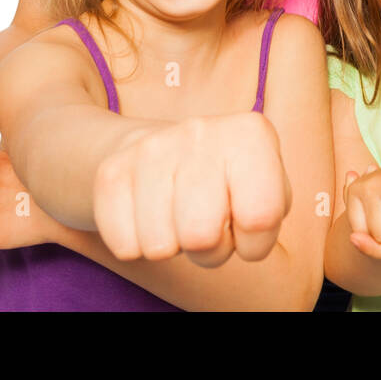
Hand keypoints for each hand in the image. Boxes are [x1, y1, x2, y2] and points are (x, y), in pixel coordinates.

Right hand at [92, 113, 289, 266]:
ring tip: (181, 215)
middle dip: (210, 248)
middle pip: (202, 236)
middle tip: (210, 223)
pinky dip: (138, 243)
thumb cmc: (229, 181)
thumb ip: (269, 210)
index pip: (260, 217)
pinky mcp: (111, 171)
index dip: (254, 242)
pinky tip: (149, 214)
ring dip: (174, 245)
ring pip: (160, 246)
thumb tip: (251, 223)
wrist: (161, 149)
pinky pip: (125, 245)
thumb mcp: (267, 188)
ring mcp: (152, 147)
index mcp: (250, 133)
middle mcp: (200, 131)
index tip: (246, 225)